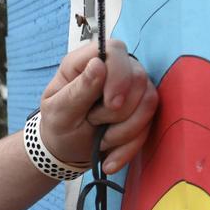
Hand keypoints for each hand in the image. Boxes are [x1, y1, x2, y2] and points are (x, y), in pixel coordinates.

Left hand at [38, 39, 158, 173]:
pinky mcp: (142, 108)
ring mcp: (131, 87)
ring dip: (124, 130)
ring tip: (101, 140)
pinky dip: (128, 146)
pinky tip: (110, 159)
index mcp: (85, 62)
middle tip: (94, 123)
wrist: (67, 150)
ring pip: (149, 101)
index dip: (118, 75)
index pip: (115, 50)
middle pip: (138, 77)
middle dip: (118, 111)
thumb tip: (98, 63)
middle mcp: (113, 69)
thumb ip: (78, 89)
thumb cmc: (59, 125)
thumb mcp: (60, 112)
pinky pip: (150, 124)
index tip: (111, 104)